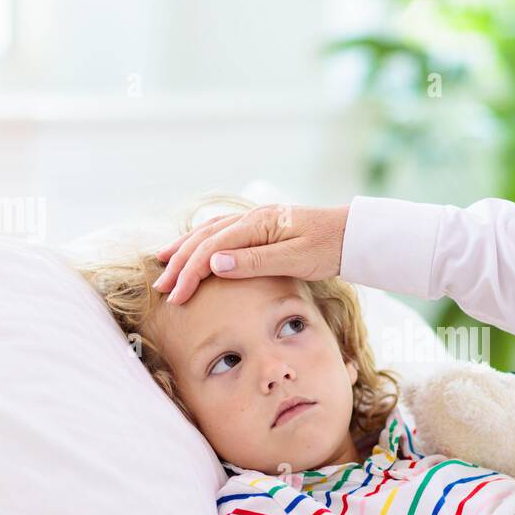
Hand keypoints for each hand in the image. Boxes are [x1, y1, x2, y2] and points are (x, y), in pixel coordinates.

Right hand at [152, 203, 350, 304]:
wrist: (352, 234)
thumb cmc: (328, 248)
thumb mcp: (295, 259)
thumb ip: (255, 262)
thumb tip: (214, 263)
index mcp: (257, 224)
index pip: (211, 249)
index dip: (190, 273)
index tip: (177, 296)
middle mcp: (251, 217)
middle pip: (204, 239)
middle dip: (179, 263)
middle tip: (161, 287)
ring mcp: (255, 219)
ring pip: (209, 232)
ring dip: (185, 248)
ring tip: (163, 262)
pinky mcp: (261, 226)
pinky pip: (222, 230)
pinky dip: (203, 240)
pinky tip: (195, 247)